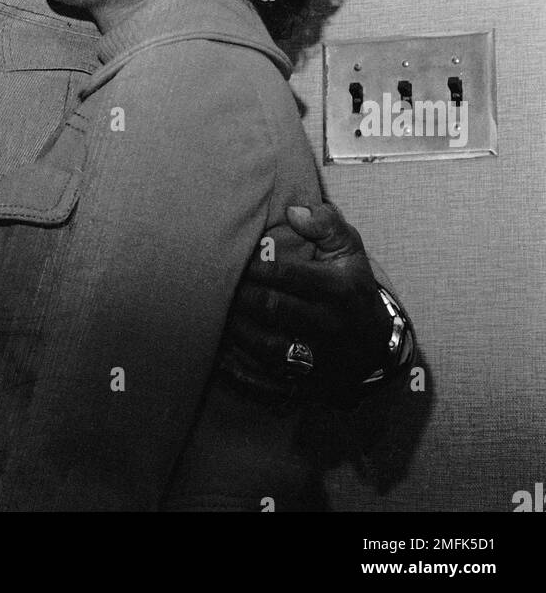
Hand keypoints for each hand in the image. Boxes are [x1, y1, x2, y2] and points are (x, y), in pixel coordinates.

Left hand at [216, 201, 396, 402]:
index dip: (256, 267)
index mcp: (337, 288)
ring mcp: (319, 357)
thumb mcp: (350, 250)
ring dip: (237, 330)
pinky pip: (270, 379)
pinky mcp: (309, 382)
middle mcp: (329, 323)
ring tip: (215, 313)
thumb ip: (326, 223)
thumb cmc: (353, 287)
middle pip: (274, 309)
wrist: (376, 344)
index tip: (235, 260)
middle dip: (241, 296)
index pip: (288, 275)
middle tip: (215, 285)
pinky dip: (243, 368)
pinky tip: (222, 352)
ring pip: (268, 347)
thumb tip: (292, 211)